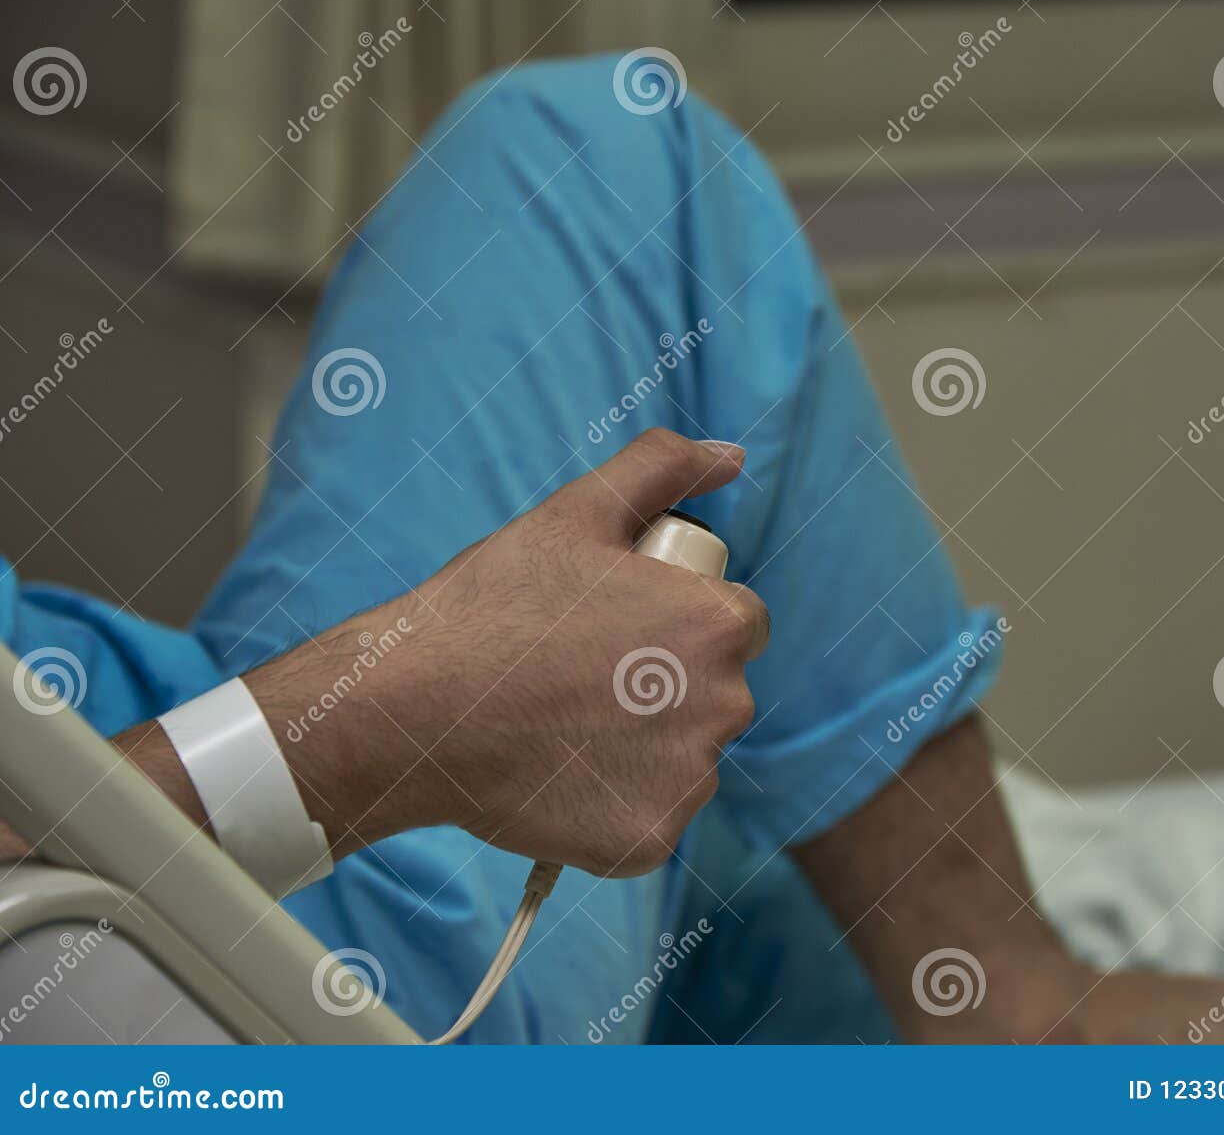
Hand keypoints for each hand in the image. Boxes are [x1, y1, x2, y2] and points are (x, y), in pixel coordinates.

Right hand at [360, 429, 767, 875]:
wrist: (412, 709)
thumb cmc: (493, 606)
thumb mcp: (577, 511)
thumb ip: (663, 468)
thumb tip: (730, 456)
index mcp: (719, 624)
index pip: (737, 624)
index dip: (680, 622)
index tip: (619, 631)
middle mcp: (725, 705)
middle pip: (717, 693)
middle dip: (669, 685)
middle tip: (582, 677)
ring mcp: (689, 781)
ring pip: (686, 757)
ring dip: (647, 747)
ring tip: (566, 727)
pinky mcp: (650, 840)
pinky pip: (650, 818)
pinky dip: (617, 806)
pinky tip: (563, 778)